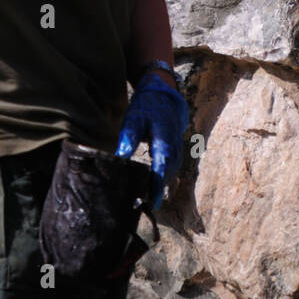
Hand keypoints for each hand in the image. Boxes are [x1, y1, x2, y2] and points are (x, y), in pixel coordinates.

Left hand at [115, 71, 189, 207]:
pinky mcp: (176, 148)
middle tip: (143, 204)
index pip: (161, 168)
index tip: (152, 203)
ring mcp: (177, 147)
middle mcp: (174, 146)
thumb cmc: (146, 107)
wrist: (164, 94)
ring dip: (161, 185)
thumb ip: (128, 138)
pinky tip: (153, 185)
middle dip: (157, 190)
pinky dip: (164, 177)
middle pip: (167, 174)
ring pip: (171, 171)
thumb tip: (120, 157)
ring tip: (147, 199)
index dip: (156, 186)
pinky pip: (172, 167)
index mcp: (164, 140)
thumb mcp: (133, 119)